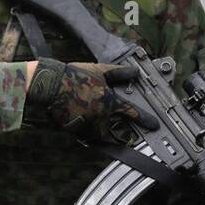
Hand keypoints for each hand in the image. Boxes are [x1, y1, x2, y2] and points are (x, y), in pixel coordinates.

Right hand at [33, 61, 159, 143]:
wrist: (50, 83)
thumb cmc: (75, 75)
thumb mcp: (99, 70)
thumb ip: (118, 72)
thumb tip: (135, 71)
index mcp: (109, 102)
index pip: (131, 112)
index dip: (145, 119)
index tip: (154, 125)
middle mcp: (100, 116)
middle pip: (111, 131)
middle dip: (115, 133)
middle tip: (117, 133)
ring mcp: (86, 124)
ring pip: (96, 134)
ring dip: (97, 131)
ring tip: (93, 124)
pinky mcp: (72, 128)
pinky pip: (80, 133)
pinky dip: (82, 129)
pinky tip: (77, 120)